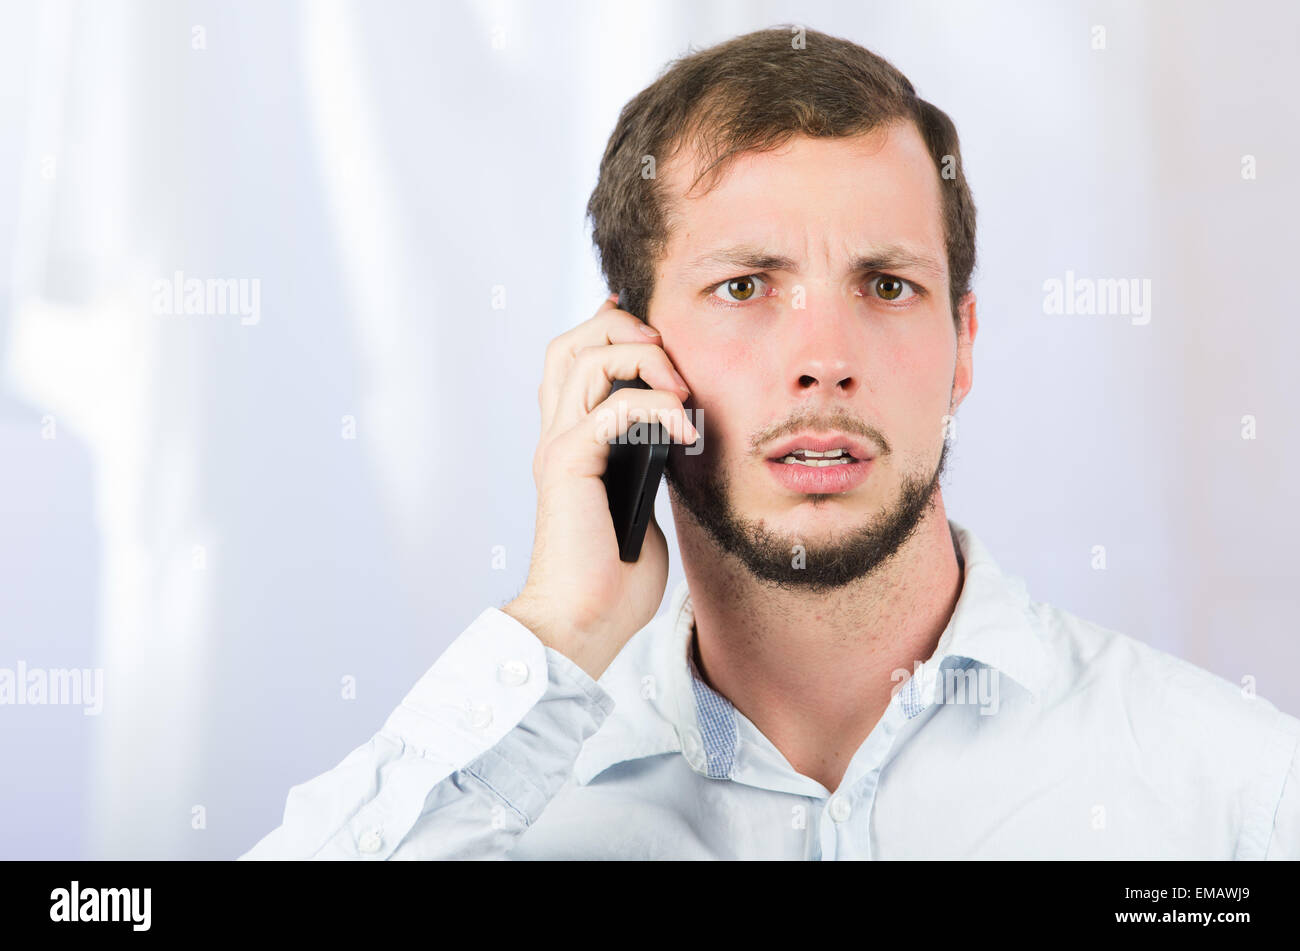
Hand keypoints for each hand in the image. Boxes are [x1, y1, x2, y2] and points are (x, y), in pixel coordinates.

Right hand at [503, 294, 696, 680]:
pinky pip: (613, 408)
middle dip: (621, 328)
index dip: (608, 330)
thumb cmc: (614, 582)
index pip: (574, 362)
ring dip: (644, 359)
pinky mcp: (569, 465)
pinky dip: (656, 408)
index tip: (652, 327)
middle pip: (570, 345)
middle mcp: (557, 437)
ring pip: (587, 360)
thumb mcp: (642, 508)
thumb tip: (674, 444)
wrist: (583, 624)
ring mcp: (559, 447)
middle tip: (666, 348)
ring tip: (681, 391)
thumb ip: (649, 469)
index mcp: (571, 444)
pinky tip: (684, 430)